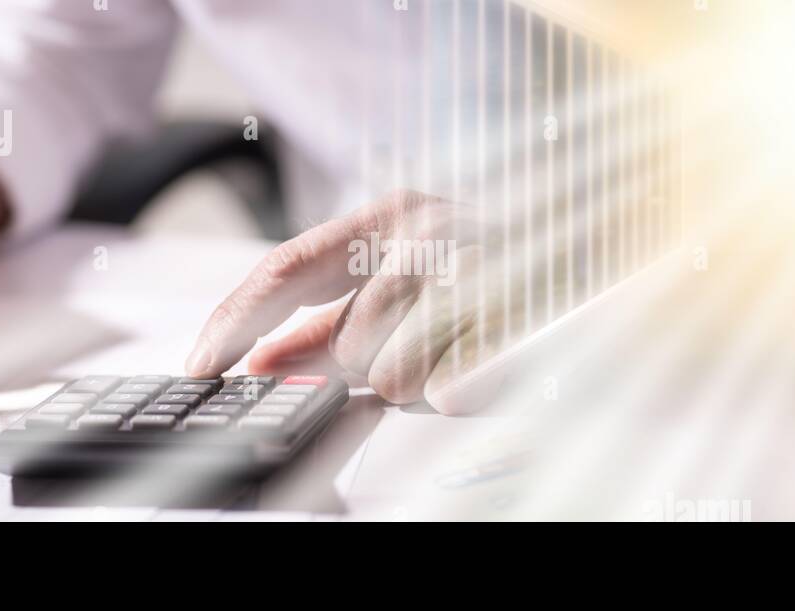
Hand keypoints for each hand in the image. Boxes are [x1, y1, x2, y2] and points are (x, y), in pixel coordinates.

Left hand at [185, 189, 504, 413]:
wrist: (594, 251)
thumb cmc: (489, 268)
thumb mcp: (403, 278)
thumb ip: (329, 320)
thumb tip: (260, 361)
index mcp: (390, 216)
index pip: (288, 267)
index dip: (237, 321)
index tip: (200, 366)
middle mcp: (429, 232)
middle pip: (348, 340)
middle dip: (363, 366)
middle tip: (401, 351)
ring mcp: (476, 272)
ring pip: (398, 378)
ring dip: (418, 380)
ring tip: (457, 345)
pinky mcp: (516, 322)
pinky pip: (453, 392)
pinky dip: (461, 389)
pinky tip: (483, 358)